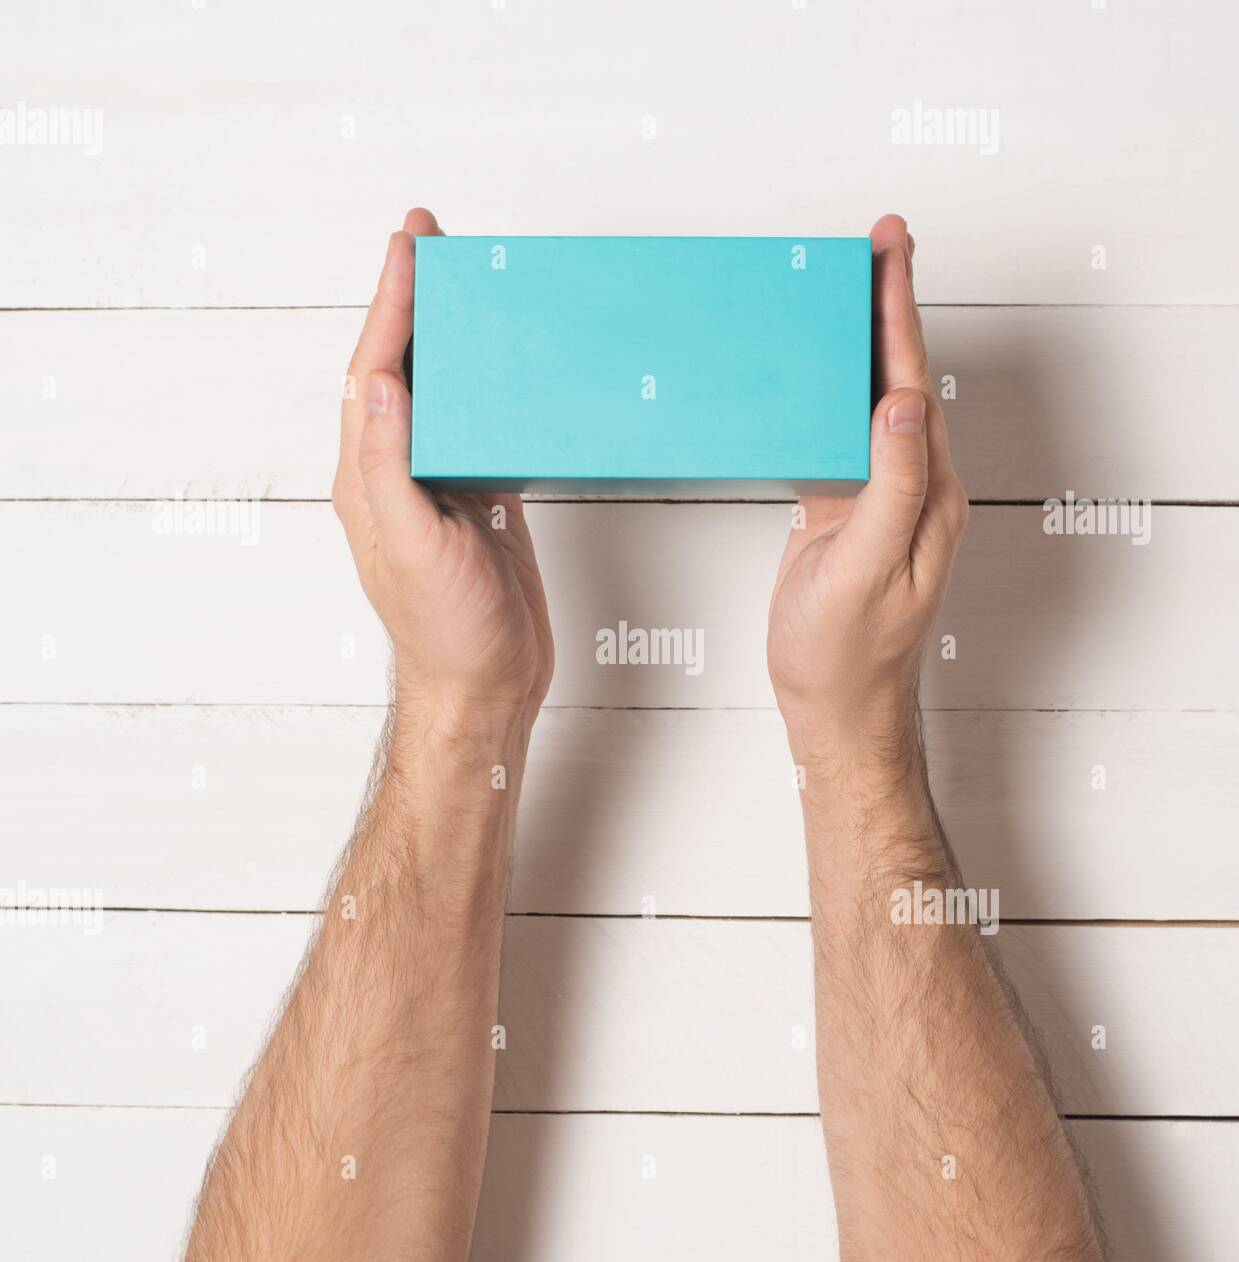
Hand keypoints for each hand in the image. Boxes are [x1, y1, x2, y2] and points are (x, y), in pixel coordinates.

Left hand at [332, 209, 553, 732]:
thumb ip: (390, 466)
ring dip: (453, 337)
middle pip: (403, 365)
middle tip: (433, 240)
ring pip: (444, 392)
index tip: (410, 247)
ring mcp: (441, 486)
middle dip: (412, 299)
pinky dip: (494, 388)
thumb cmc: (445, 632)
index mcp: (369, 477)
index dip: (390, 303)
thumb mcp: (411, 546)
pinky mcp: (481, 501)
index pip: (374, 370)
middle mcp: (399, 473)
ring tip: (471, 285)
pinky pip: (483, 427)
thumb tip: (380, 383)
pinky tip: (511, 367)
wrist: (485, 686)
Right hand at [767, 214, 967, 761]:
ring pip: (864, 398)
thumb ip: (889, 489)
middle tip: (874, 239)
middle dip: (886, 303)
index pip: (912, 381)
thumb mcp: (868, 572)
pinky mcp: (841, 509)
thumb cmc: (849, 655)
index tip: (890, 248)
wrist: (834, 709)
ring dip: (853, 340)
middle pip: (896, 374)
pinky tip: (805, 368)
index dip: (899, 310)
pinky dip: (819, 391)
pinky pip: (834, 432)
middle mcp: (909, 484)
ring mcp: (875, 495)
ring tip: (839, 284)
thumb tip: (897, 405)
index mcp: (926, 492)